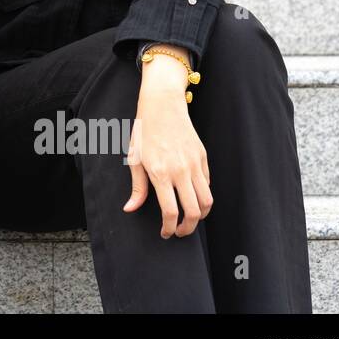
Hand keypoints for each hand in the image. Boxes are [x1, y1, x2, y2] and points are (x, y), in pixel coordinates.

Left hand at [124, 49, 212, 238]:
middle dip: (187, 229)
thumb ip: (137, 187)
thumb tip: (130, 208)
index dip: (169, 228)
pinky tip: (193, 198)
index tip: (165, 233)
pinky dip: (203, 197)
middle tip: (179, 232)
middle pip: (193, 212)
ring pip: (206, 201)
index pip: (171, 212)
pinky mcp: (203, 157)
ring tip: (190, 219)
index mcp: (160, 173)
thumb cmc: (144, 131)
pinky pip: (207, 184)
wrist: (162, 105)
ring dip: (200, 216)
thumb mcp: (134, 159)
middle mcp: (181, 171)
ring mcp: (194, 164)